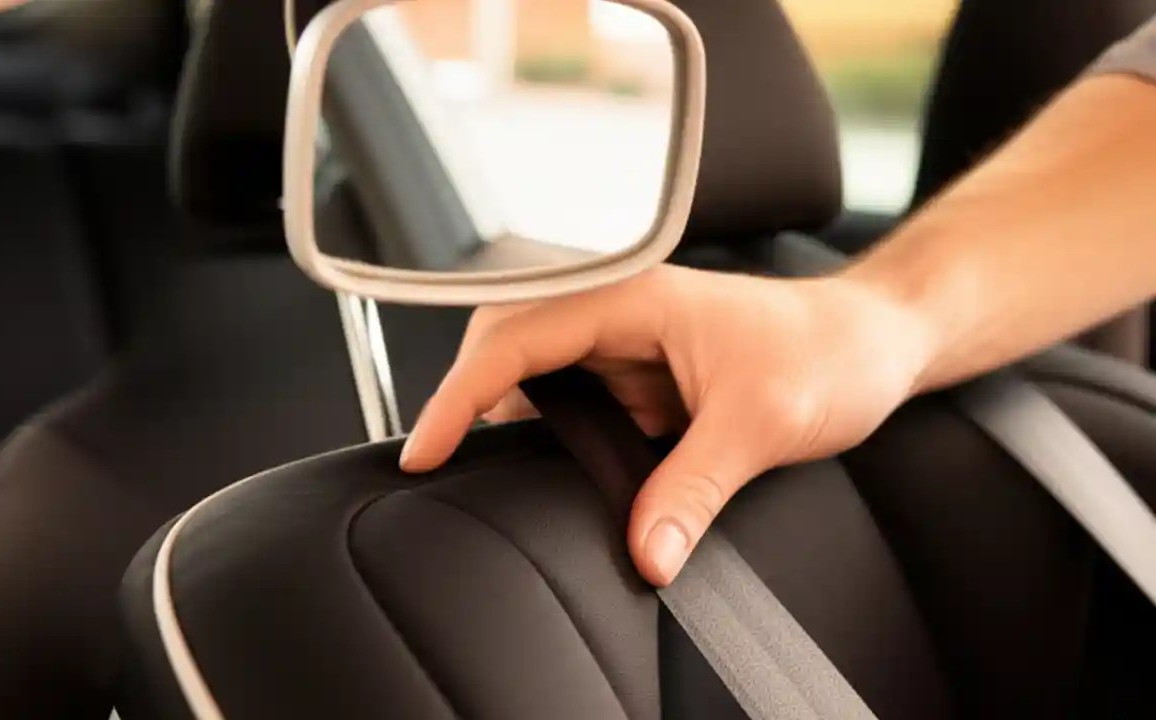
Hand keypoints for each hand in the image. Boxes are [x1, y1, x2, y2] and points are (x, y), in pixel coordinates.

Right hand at [399, 264, 932, 586]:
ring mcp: (627, 344)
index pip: (517, 336)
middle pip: (506, 342)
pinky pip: (572, 400)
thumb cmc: (829, 351)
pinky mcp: (641, 375)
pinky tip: (543, 465)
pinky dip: (546, 431)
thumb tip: (645, 551)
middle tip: (439, 462)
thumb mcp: (762, 422)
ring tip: (481, 467)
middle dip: (465, 397)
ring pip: (533, 371)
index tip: (429, 449)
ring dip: (503, 414)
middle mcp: (620, 312)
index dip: (460, 393)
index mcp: (635, 297)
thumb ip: (695, 487)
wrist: (875, 344)